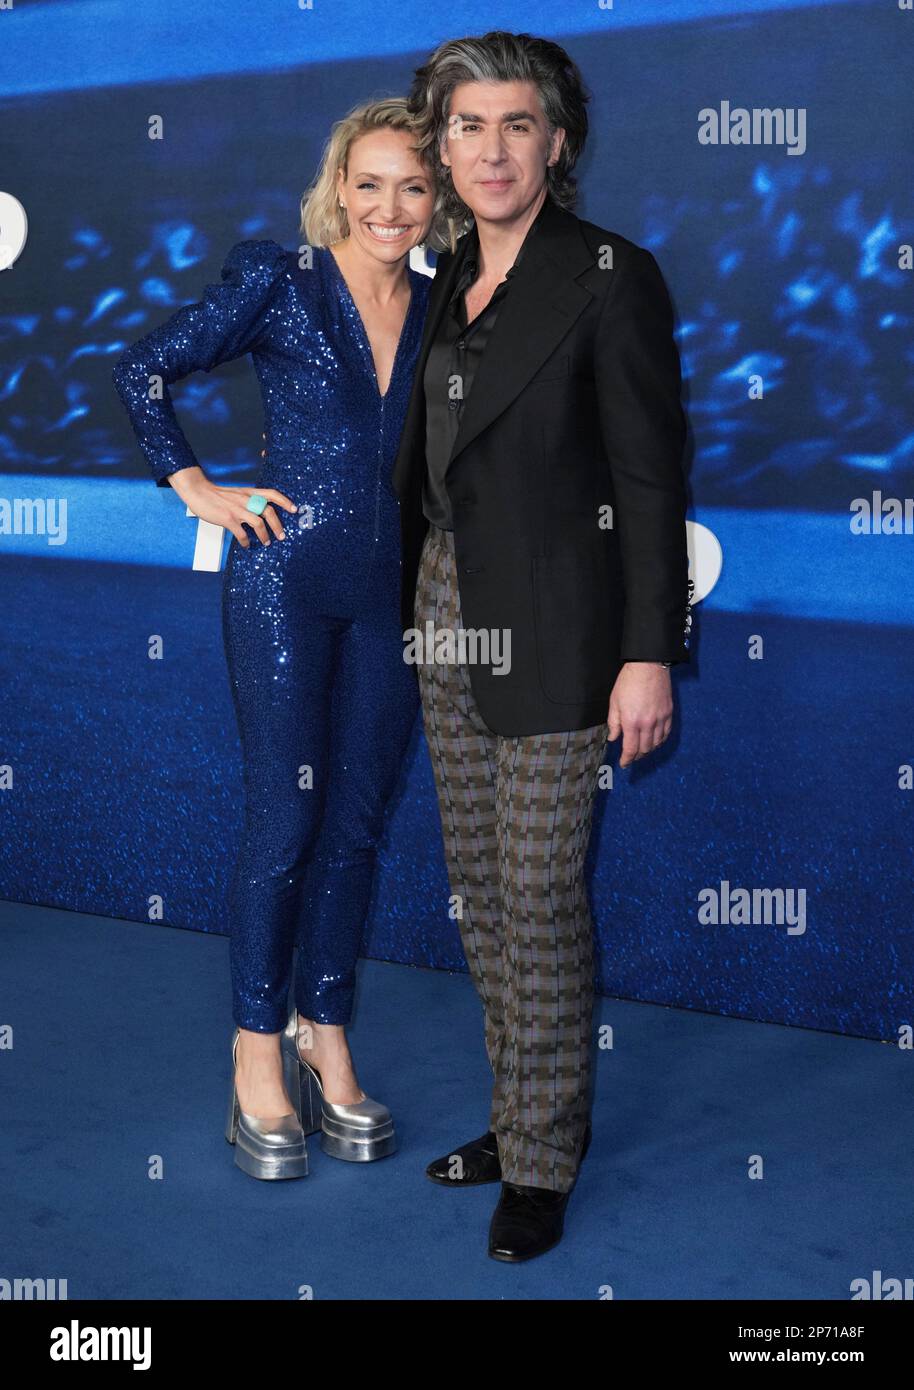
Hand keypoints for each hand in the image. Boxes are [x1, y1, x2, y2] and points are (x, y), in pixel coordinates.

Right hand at [168, 465, 296, 547]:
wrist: (198, 491)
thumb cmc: (217, 494)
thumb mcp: (237, 493)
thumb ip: (249, 500)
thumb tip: (260, 512)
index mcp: (249, 492)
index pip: (272, 493)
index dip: (285, 501)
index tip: (294, 509)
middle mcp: (245, 499)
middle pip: (269, 511)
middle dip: (278, 526)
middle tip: (282, 536)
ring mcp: (237, 509)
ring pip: (258, 523)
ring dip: (264, 536)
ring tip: (266, 543)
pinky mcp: (227, 519)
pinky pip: (241, 533)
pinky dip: (245, 542)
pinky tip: (246, 545)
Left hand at [607, 662, 672, 767]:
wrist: (648, 666)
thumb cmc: (628, 682)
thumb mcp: (614, 702)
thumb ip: (613, 723)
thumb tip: (613, 738)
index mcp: (631, 722)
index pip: (631, 749)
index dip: (627, 759)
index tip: (624, 763)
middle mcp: (648, 723)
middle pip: (645, 749)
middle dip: (637, 756)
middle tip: (632, 757)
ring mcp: (660, 719)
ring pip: (656, 743)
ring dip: (649, 749)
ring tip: (642, 750)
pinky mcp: (669, 713)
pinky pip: (666, 733)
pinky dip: (660, 740)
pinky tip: (655, 740)